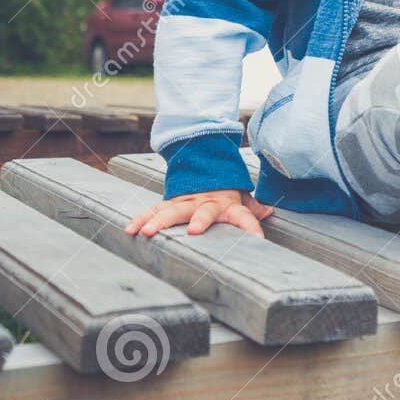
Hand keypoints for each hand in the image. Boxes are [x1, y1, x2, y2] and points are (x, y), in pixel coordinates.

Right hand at [123, 189, 275, 239]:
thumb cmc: (224, 188)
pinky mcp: (169, 203)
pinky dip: (141, 220)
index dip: (250, 225)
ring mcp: (186, 202)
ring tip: (147, 233)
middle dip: (199, 221)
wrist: (203, 162)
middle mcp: (206, 202)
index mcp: (227, 203)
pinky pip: (153, 211)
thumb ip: (253, 207)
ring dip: (159, 222)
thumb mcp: (242, 196)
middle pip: (203, 211)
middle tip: (194, 231)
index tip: (257, 237)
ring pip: (171, 211)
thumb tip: (269, 212)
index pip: (243, 214)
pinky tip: (130, 230)